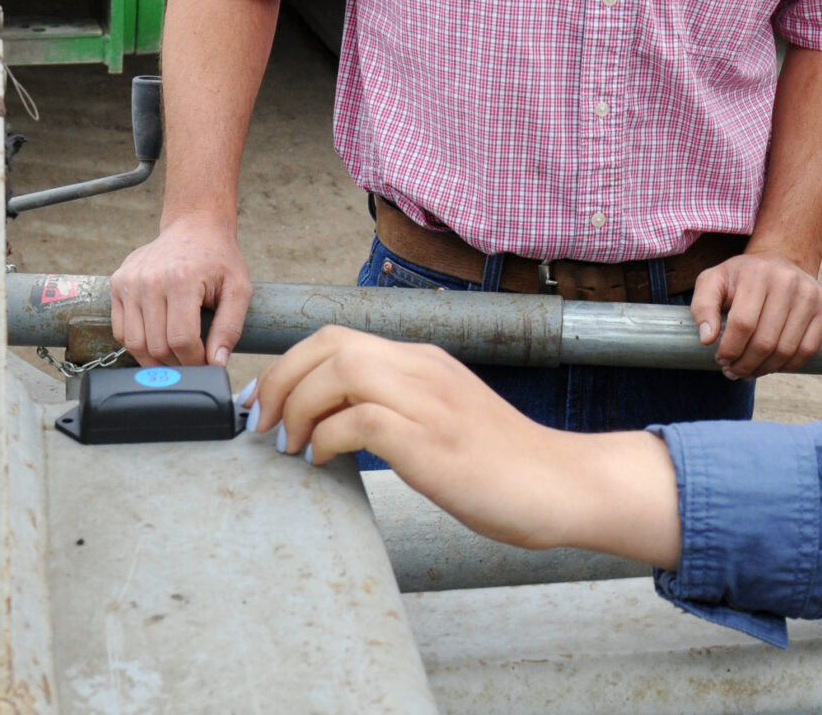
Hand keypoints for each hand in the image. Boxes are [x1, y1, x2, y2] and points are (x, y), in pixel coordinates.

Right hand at [108, 219, 251, 364]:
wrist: (194, 228)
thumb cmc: (218, 259)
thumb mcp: (238, 288)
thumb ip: (230, 327)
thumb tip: (217, 363)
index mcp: (181, 279)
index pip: (181, 339)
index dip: (195, 361)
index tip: (206, 363)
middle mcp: (149, 280)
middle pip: (156, 345)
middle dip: (177, 363)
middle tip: (192, 361)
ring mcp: (129, 282)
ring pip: (134, 343)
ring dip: (155, 360)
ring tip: (175, 355)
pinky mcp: (117, 284)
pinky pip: (120, 330)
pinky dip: (137, 344)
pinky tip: (157, 340)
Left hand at [252, 327, 680, 566]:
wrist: (559, 484)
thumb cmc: (501, 462)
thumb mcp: (442, 417)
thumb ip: (397, 407)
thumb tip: (336, 423)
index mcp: (424, 360)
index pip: (338, 337)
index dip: (289, 364)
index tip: (266, 401)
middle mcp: (423, 369)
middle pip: (328, 344)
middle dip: (280, 380)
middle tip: (263, 424)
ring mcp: (429, 403)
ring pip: (339, 371)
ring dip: (298, 407)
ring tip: (290, 445)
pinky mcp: (431, 443)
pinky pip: (360, 421)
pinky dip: (327, 437)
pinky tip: (322, 461)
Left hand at [689, 251, 821, 379]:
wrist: (780, 261)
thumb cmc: (742, 277)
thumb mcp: (713, 281)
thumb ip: (702, 307)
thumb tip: (707, 339)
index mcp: (756, 272)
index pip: (742, 324)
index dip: (729, 350)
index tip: (721, 359)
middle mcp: (787, 280)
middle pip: (765, 341)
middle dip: (745, 364)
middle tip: (733, 371)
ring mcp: (810, 293)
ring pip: (786, 350)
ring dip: (764, 369)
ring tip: (750, 370)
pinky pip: (808, 349)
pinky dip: (788, 365)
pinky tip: (773, 365)